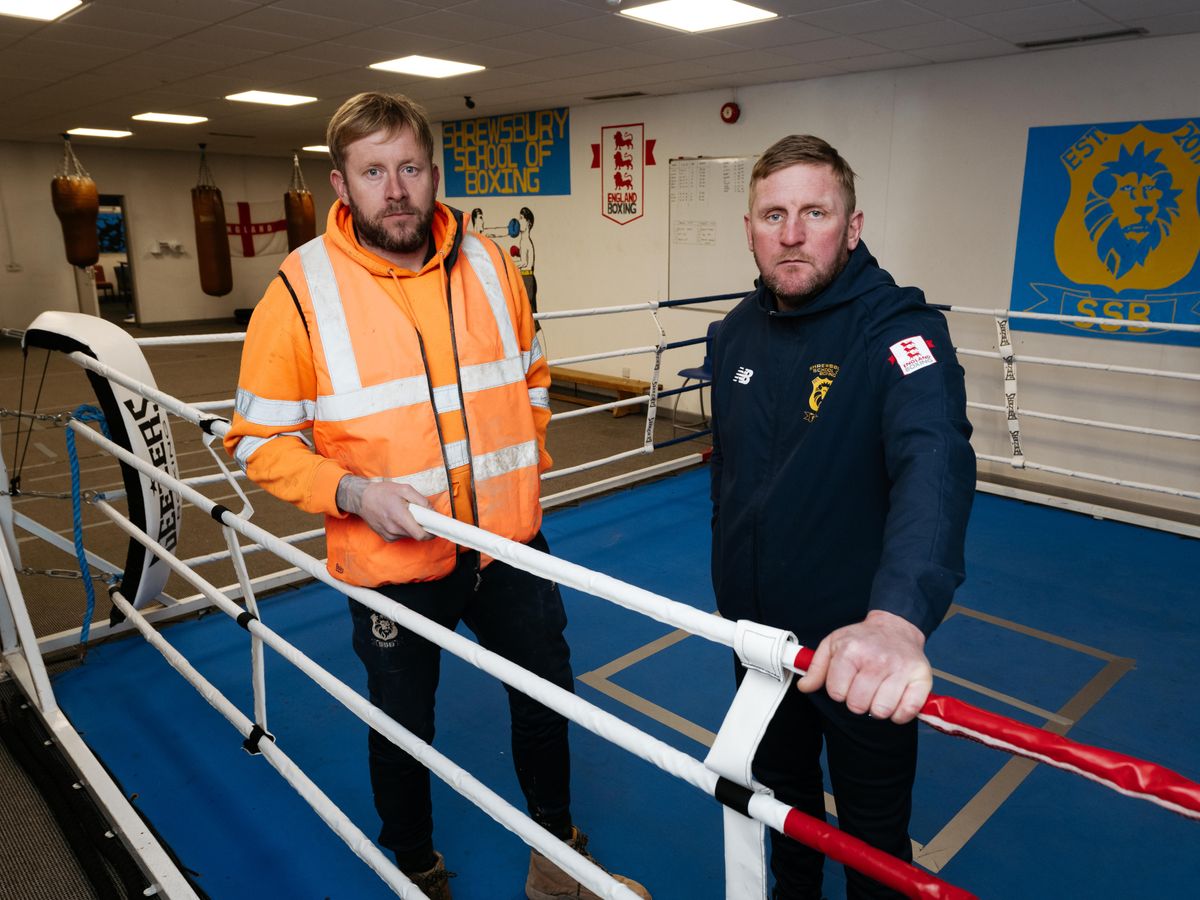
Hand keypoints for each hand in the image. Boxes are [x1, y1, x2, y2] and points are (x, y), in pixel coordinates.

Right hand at [336, 476, 432, 541]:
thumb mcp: (405, 489)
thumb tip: (433, 511)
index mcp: (399, 517)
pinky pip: (402, 535)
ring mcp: (389, 535)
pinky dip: (404, 529)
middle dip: (422, 526)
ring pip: (410, 535)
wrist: (362, 499)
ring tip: (406, 514)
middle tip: (421, 515)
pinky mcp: (386, 538)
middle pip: (417, 535)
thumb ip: (421, 501)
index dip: (431, 533)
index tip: (437, 529)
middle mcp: (394, 529)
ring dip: (413, 527)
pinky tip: (398, 519)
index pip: (420, 535)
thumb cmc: (383, 492)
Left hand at [796, 610, 931, 723]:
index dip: (839, 692)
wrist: (896, 627)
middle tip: (863, 690)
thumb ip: (816, 667)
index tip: (846, 683)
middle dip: (857, 702)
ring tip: (878, 695)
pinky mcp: (921, 677)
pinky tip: (895, 703)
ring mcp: (901, 668)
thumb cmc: (862, 639)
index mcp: (851, 650)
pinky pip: (907, 711)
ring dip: (877, 709)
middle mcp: (876, 659)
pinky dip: (899, 715)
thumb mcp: (832, 644)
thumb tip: (804, 687)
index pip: (836, 692)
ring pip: (881, 710)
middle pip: (857, 704)